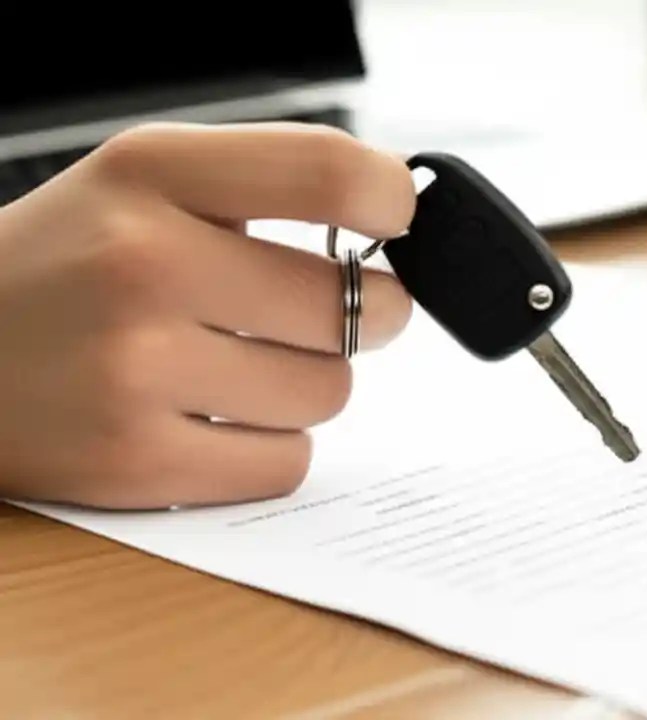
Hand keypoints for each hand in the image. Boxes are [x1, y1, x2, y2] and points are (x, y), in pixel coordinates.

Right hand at [0, 122, 415, 508]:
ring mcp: (136, 369)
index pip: (325, 171)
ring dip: (306, 384)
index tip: (396, 220)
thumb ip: (267, 182)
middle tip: (326, 313)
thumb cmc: (70, 264)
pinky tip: (214, 417)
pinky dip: (269, 445)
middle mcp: (142, 263)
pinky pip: (287, 461)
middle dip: (364, 315)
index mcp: (150, 174)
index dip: (391, 200)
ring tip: (240, 366)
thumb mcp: (144, 184)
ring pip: (329, 392)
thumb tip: (398, 213)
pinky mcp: (134, 460)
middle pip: (355, 307)